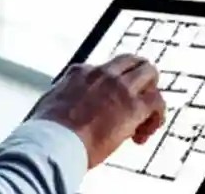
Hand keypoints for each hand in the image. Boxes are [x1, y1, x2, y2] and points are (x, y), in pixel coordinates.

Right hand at [27, 54, 167, 168]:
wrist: (52, 143)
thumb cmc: (46, 133)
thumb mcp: (49, 106)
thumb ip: (62, 101)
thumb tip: (59, 111)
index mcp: (79, 73)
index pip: (105, 71)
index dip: (111, 92)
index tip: (106, 113)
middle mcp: (102, 73)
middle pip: (131, 61)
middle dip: (139, 81)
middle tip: (135, 106)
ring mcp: (119, 87)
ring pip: (149, 73)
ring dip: (151, 94)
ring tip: (143, 121)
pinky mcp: (133, 106)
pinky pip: (157, 102)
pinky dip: (156, 117)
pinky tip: (142, 135)